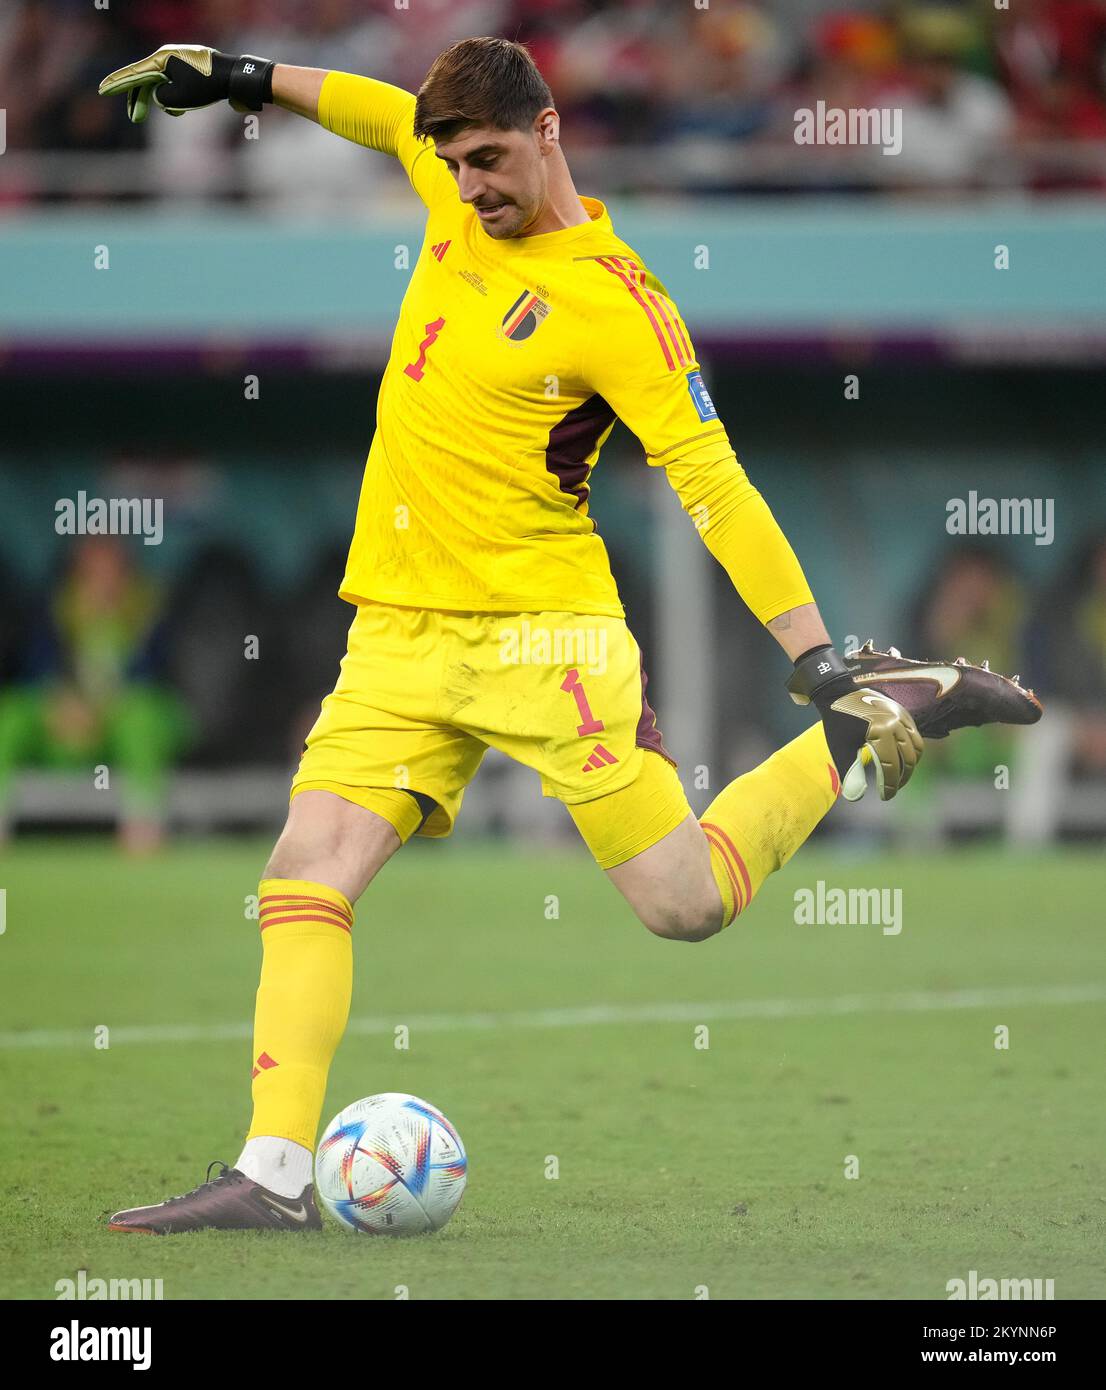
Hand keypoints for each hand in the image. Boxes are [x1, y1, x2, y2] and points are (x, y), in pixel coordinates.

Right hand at [98, 45, 274, 122]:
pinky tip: (184, 107)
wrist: (234, 78)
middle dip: (139, 101)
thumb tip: (159, 97)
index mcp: (160, 60)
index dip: (117, 83)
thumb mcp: (177, 98)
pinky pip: (175, 85)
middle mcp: (167, 56)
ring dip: (165, 102)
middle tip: (135, 119)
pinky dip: (177, 98)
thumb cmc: (206, 87)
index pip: (133, 74)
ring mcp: (179, 62)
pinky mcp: (191, 69)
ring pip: (162, 85)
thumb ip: (160, 98)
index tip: (101, 89)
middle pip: (145, 80)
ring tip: (179, 110)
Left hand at [787, 645, 923, 800]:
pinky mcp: (903, 712)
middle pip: (909, 759)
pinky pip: (915, 734)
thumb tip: (857, 798)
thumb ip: (851, 773)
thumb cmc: (837, 723)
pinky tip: (900, 758)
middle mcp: (896, 723)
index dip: (890, 786)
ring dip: (910, 765)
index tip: (885, 797)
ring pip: (917, 747)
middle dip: (902, 778)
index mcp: (880, 732)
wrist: (837, 692)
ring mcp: (902, 715)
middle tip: (891, 790)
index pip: (892, 766)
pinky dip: (911, 749)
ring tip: (897, 776)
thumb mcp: (841, 749)